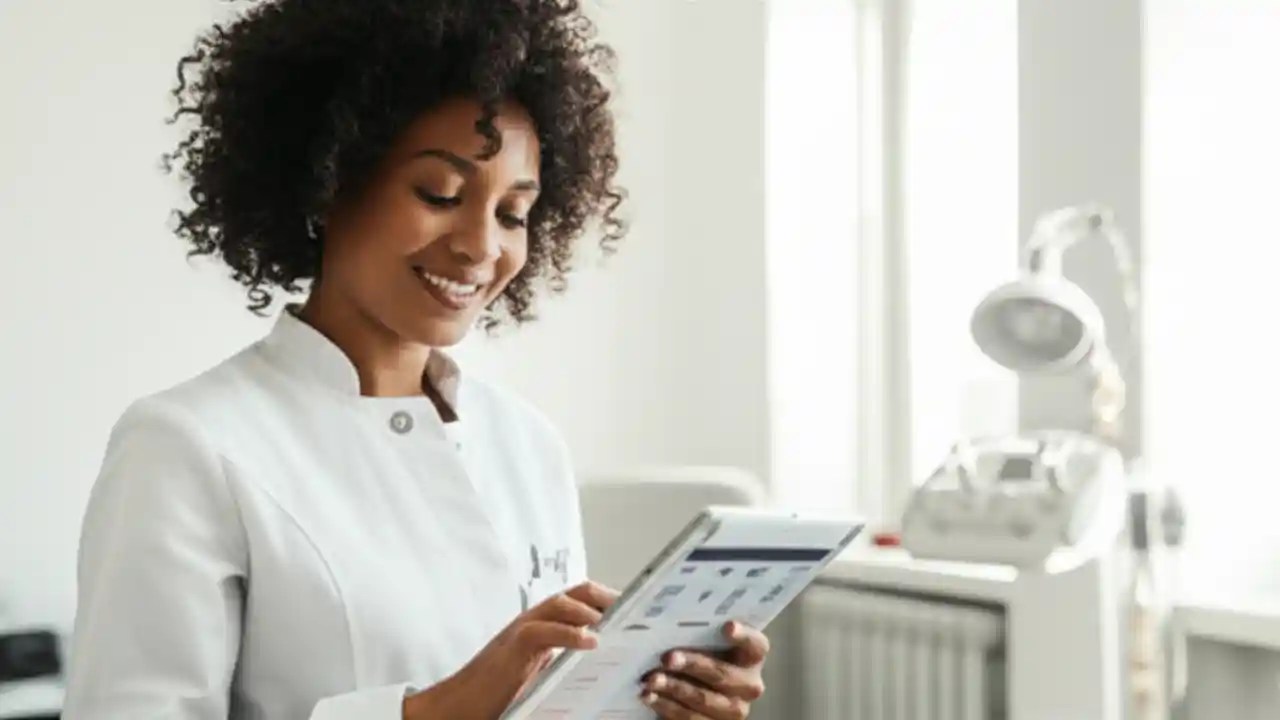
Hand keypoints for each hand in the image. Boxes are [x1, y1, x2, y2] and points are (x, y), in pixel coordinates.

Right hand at [402, 580, 618, 719]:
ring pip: (560, 603)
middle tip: (635, 609)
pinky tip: (592, 641)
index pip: (578, 600)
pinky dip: (570, 633)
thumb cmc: (496, 695)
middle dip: (606, 596)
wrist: (457, 706)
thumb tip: (599, 660)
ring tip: (619, 619)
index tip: (636, 608)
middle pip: (574, 592)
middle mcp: (532, 621)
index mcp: (541, 627)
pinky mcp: (512, 648)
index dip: (606, 599)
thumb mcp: (538, 674)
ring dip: (591, 609)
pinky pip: (543, 631)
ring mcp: (520, 630)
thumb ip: (562, 661)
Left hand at [640, 620, 768, 718]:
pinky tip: (650, 696)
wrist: (700, 688)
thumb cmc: (703, 654)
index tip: (727, 626)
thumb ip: (701, 632)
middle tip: (667, 658)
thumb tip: (670, 619)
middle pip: (723, 674)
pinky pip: (690, 718)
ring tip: (651, 680)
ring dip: (674, 689)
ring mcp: (734, 709)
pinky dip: (666, 706)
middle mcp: (749, 684)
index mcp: (752, 656)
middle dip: (693, 665)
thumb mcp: (707, 642)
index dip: (743, 636)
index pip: (756, 644)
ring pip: (704, 700)